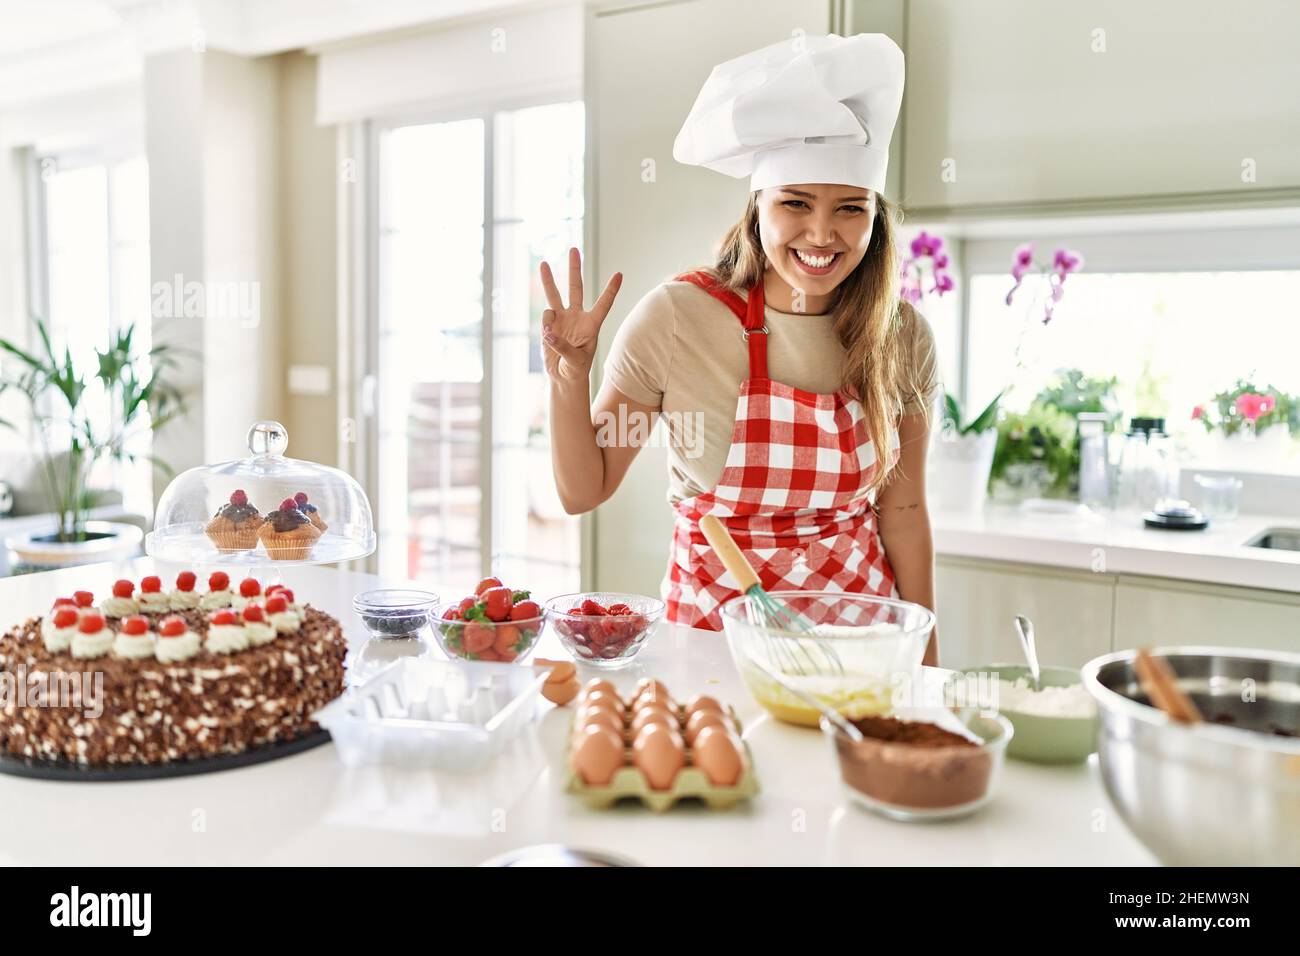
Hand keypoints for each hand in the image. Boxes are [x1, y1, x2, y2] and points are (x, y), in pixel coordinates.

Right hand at [539, 247, 621, 383]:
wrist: (562, 376)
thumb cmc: (576, 369)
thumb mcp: (576, 361)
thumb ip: (563, 347)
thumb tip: (549, 332)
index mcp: (592, 325)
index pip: (603, 304)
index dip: (611, 290)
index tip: (619, 274)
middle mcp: (577, 317)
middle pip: (576, 288)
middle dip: (574, 269)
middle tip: (573, 249)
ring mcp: (562, 319)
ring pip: (555, 294)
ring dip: (549, 280)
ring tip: (543, 263)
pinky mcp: (549, 325)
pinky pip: (545, 318)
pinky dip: (546, 325)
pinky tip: (549, 337)